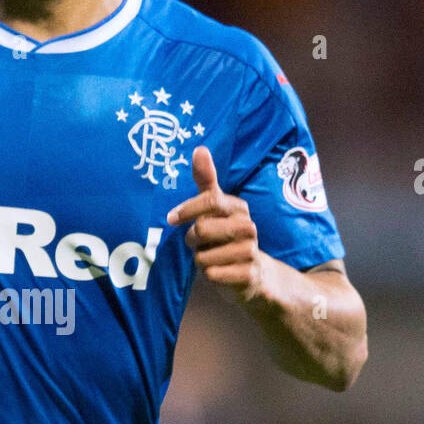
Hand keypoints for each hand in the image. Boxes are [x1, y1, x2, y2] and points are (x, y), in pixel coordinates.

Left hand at [166, 147, 265, 302]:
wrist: (252, 273)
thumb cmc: (224, 236)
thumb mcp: (216, 208)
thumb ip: (206, 180)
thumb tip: (200, 148)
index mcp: (237, 208)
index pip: (210, 200)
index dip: (187, 209)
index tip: (170, 218)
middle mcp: (248, 227)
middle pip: (203, 229)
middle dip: (192, 239)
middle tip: (197, 242)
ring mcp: (250, 251)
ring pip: (205, 256)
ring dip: (200, 259)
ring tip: (210, 256)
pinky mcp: (249, 274)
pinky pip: (214, 274)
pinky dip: (209, 274)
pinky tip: (217, 271)